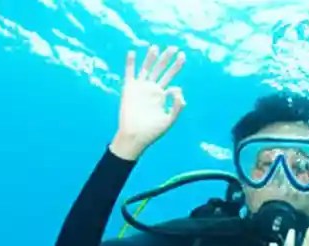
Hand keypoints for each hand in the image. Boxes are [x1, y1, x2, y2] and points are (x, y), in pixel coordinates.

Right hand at [110, 45, 185, 160]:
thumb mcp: (169, 120)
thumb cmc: (152, 131)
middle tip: (176, 48)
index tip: (174, 89)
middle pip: (161, 70)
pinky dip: (130, 63)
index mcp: (162, 95)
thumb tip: (179, 90)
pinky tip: (133, 52)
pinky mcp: (129, 89)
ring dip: (151, 58)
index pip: (171, 80)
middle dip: (168, 60)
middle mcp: (151, 89)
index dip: (176, 76)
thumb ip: (177, 106)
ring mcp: (140, 88)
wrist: (135, 136)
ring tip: (156, 46)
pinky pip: (130, 73)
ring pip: (147, 68)